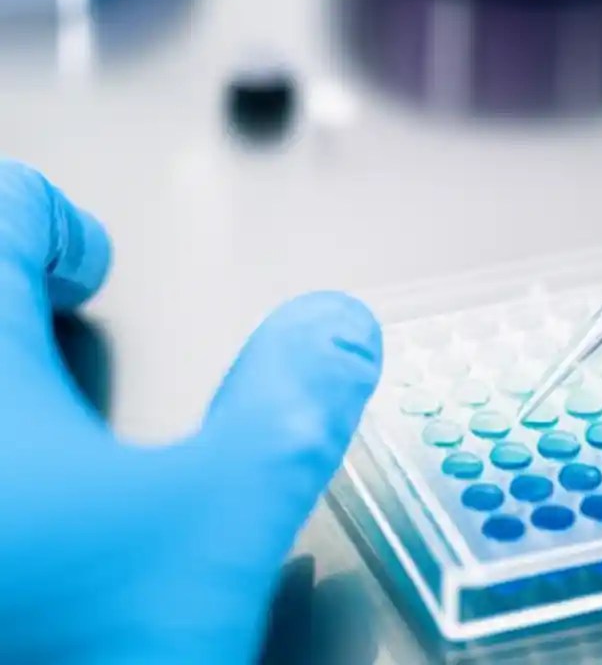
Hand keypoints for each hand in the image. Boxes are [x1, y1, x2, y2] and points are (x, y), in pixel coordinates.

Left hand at [0, 160, 381, 662]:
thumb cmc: (59, 649)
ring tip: (38, 456)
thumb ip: (287, 413)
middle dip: (10, 317)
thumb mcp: (209, 531)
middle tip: (62, 366)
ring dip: (1, 402)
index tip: (93, 277)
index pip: (4, 207)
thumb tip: (340, 326)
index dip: (62, 230)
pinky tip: (21, 535)